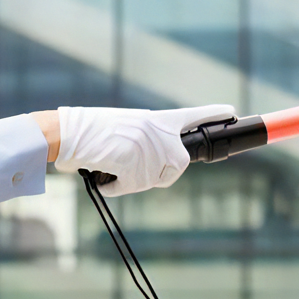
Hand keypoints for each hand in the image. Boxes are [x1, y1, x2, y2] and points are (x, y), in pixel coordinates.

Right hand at [53, 105, 236, 196]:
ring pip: (153, 181)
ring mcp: (148, 148)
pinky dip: (113, 186)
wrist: (66, 131)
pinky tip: (102, 171)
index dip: (213, 114)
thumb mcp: (125, 127)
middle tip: (128, 166)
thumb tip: (153, 166)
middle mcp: (157, 131)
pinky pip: (130, 187)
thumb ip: (146, 140)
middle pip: (177, 167)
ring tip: (110, 163)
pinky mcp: (135, 163)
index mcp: (155, 119)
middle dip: (157, 174)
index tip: (232, 111)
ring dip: (130, 180)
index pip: (191, 115)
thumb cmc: (87, 131)